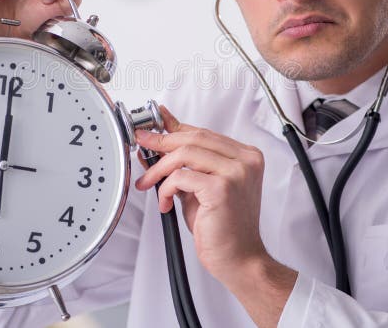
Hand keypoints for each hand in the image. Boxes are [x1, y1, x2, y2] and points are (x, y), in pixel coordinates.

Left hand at [134, 106, 267, 281]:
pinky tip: (165, 202)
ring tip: (149, 183)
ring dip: (159, 169)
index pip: (203, 132)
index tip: (154, 128)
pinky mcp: (222, 188)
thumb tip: (156, 146)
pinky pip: (181, 177)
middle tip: (142, 144)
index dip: (174, 128)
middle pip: (194, 138)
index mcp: (245, 156)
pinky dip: (165, 188)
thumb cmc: (222, 227)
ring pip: (185, 154)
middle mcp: (245, 160)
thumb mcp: (199, 187)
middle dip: (162, 141)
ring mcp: (236, 172)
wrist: (239, 259)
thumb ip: (183, 165)